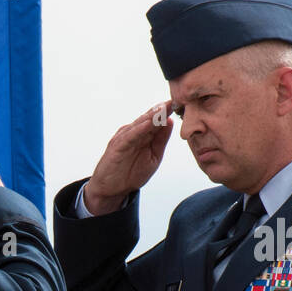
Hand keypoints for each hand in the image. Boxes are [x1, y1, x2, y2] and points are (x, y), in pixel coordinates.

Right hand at [83, 101, 174, 215]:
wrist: (111, 189)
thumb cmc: (131, 173)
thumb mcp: (153, 157)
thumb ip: (160, 140)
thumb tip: (169, 122)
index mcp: (143, 135)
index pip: (156, 120)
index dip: (167, 112)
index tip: (180, 104)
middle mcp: (133, 132)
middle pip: (149, 118)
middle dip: (161, 110)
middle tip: (174, 100)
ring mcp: (124, 138)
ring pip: (139, 124)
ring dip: (151, 116)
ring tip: (163, 107)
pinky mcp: (117, 146)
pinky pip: (130, 136)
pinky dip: (139, 129)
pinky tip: (149, 123)